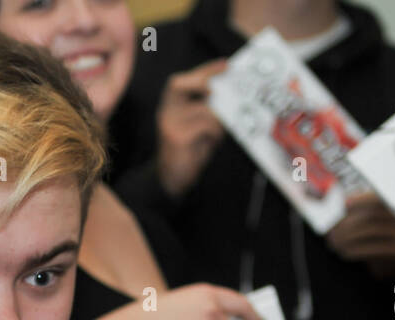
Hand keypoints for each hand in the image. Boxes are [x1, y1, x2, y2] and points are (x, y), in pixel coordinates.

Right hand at [157, 59, 226, 198]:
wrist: (171, 180)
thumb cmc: (188, 151)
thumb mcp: (196, 126)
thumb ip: (205, 109)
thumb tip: (229, 93)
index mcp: (170, 106)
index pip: (182, 80)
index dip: (205, 69)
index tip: (226, 64)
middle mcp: (165, 112)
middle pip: (179, 84)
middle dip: (202, 79)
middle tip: (219, 87)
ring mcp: (169, 124)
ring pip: (202, 109)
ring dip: (217, 120)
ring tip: (216, 134)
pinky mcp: (176, 137)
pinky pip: (205, 126)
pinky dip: (214, 134)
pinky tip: (211, 143)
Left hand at [325, 192, 394, 277]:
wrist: (386, 262)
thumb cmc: (369, 240)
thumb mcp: (361, 224)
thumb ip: (349, 212)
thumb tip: (327, 202)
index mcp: (388, 207)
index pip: (377, 199)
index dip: (361, 199)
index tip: (345, 203)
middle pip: (371, 215)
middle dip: (347, 223)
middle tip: (331, 232)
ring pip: (372, 231)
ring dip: (348, 237)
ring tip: (335, 243)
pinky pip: (375, 250)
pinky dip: (356, 251)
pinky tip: (344, 252)